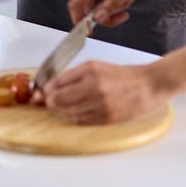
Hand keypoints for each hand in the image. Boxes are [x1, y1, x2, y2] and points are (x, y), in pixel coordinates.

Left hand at [40, 60, 163, 123]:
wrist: (147, 86)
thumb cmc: (120, 75)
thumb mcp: (95, 66)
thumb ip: (73, 75)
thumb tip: (52, 86)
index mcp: (89, 71)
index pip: (58, 82)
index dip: (45, 89)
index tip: (39, 92)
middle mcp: (94, 87)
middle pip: (59, 99)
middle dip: (50, 101)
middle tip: (47, 101)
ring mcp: (101, 104)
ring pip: (69, 111)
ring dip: (63, 109)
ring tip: (66, 104)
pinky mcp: (107, 118)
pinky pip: (82, 120)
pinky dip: (76, 116)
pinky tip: (79, 110)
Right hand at [68, 0, 155, 26]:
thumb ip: (111, 5)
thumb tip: (97, 19)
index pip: (77, 2)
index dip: (78, 19)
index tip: (88, 32)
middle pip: (88, 6)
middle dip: (104, 15)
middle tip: (123, 16)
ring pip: (95, 3)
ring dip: (109, 8)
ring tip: (126, 2)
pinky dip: (110, 1)